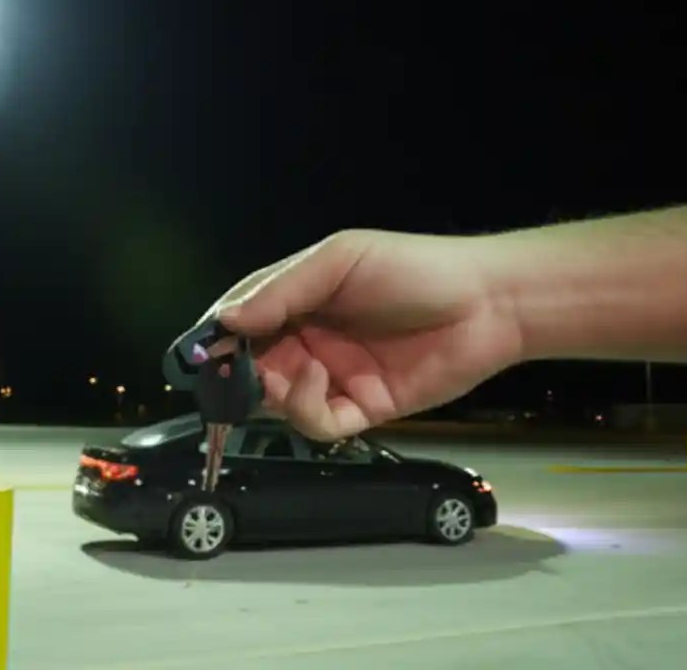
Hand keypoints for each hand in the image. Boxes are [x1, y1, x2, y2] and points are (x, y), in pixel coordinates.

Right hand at [205, 230, 523, 439]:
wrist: (488, 303)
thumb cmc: (414, 268)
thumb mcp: (339, 261)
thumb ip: (281, 291)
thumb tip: (224, 320)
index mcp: (298, 299)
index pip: (241, 322)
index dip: (216, 338)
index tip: (199, 351)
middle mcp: (309, 340)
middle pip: (251, 368)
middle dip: (237, 375)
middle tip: (234, 373)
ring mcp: (333, 376)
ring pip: (277, 402)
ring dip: (272, 391)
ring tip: (289, 371)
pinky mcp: (361, 408)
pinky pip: (317, 424)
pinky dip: (305, 409)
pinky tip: (319, 380)